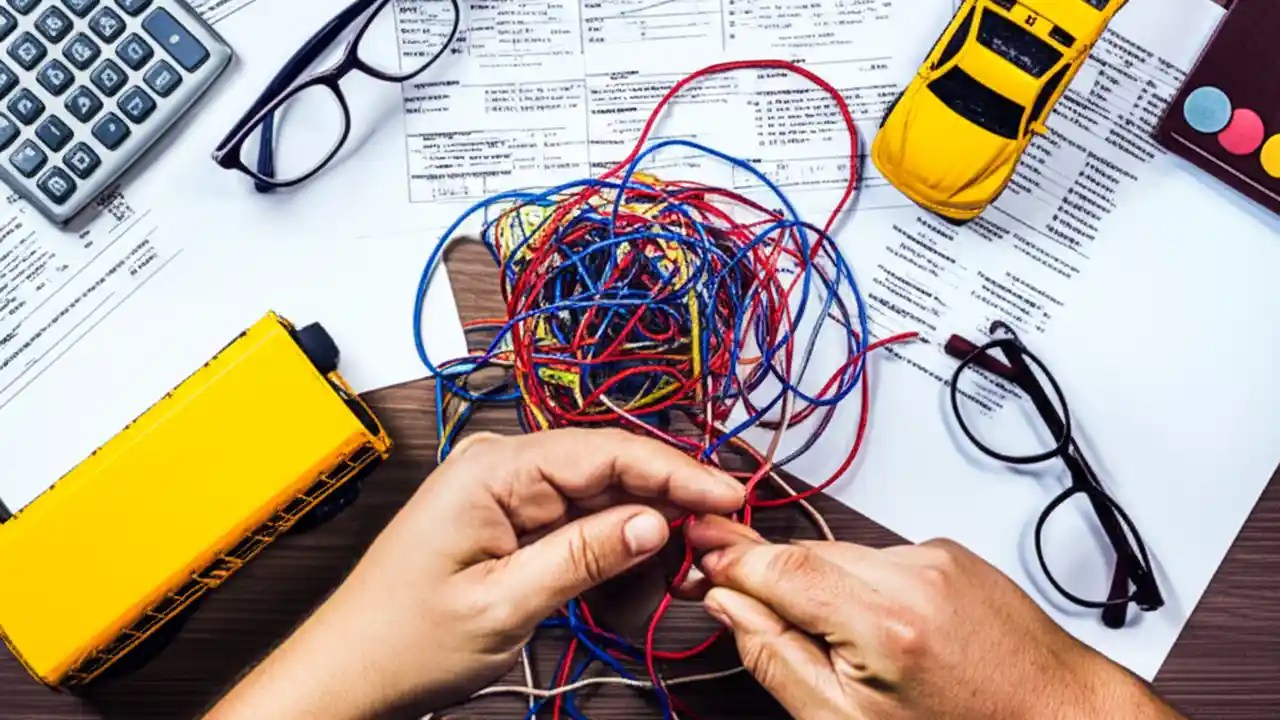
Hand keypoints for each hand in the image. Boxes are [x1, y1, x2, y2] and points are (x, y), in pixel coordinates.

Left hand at [205, 429, 744, 719]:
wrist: (348, 670)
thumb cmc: (403, 640)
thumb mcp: (502, 605)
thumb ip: (582, 557)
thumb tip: (655, 521)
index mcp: (492, 469)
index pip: (605, 452)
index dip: (675, 471)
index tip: (727, 494)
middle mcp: (500, 465)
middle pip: (609, 466)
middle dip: (671, 499)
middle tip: (724, 534)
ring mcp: (505, 490)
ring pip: (600, 493)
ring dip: (648, 522)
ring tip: (692, 558)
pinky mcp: (509, 517)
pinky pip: (578, 517)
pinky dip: (615, 540)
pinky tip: (645, 563)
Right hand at [685, 516, 1181, 719]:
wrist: (1056, 719)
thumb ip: (776, 657)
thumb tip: (730, 605)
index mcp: (882, 618)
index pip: (778, 566)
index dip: (728, 561)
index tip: (698, 558)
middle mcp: (912, 571)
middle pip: (806, 553)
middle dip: (769, 575)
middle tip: (732, 592)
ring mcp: (936, 556)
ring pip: (843, 555)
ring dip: (819, 584)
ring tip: (833, 640)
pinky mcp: (951, 553)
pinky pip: (882, 559)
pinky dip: (862, 585)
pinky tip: (877, 629)